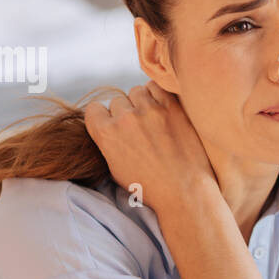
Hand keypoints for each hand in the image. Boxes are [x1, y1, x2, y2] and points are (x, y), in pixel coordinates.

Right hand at [84, 80, 219, 215]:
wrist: (184, 191)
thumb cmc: (150, 186)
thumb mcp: (115, 167)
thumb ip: (108, 141)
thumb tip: (108, 124)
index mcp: (106, 134)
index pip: (94, 109)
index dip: (104, 118)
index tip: (113, 125)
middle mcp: (125, 118)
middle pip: (118, 100)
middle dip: (125, 112)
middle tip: (139, 129)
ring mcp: (149, 110)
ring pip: (136, 91)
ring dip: (142, 102)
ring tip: (153, 121)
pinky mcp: (172, 106)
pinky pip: (157, 87)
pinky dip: (158, 95)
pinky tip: (163, 110)